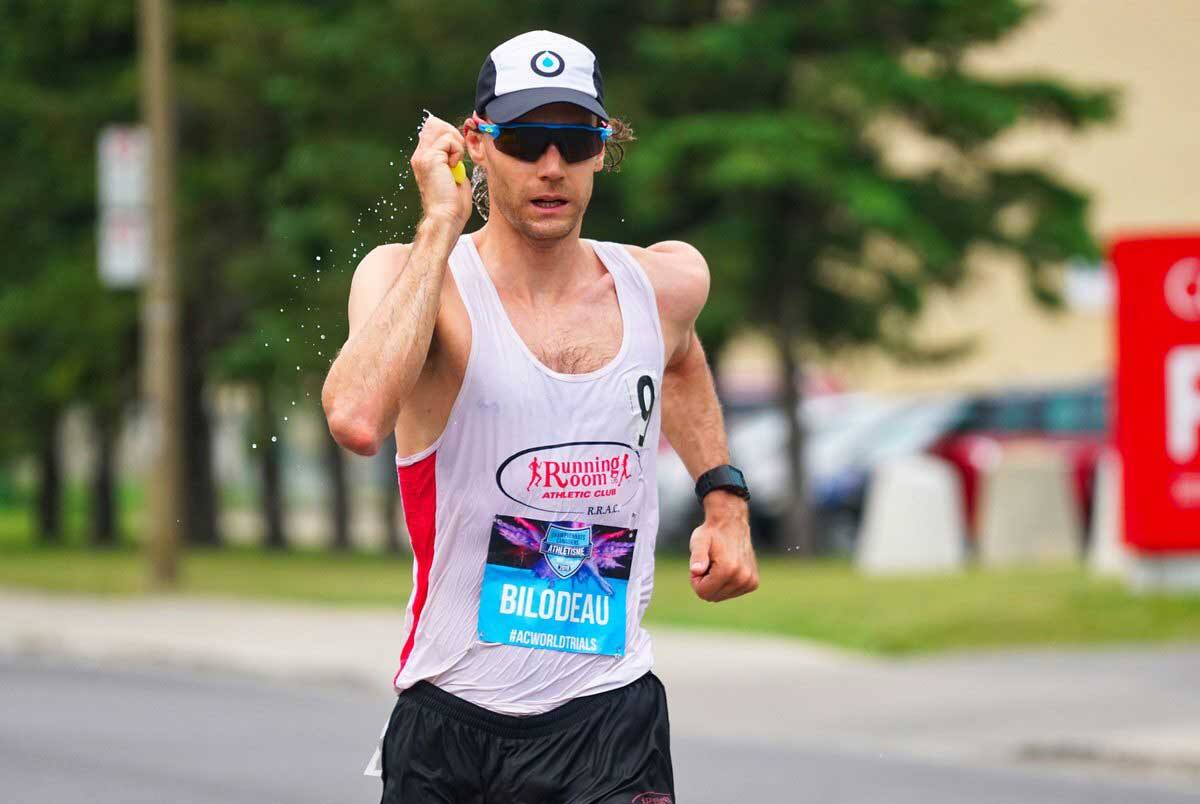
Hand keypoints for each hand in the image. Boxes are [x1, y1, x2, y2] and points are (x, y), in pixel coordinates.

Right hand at [410, 114, 471, 228]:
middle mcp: (419, 156)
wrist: (446, 217)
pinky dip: (458, 151)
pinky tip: (455, 167)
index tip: (458, 153)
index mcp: (423, 160)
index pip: (433, 130)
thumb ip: (452, 159)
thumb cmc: (453, 204)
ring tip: (457, 163)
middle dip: (453, 135)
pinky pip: (449, 140)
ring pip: (443, 129)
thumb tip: (457, 148)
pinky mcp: (430, 158)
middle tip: (459, 156)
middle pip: (435, 124)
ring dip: (457, 144)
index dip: (450, 136)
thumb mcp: (453, 175)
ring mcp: (423, 156)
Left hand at [689, 491, 757, 601]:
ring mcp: (750, 581)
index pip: (702, 592)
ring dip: (715, 583)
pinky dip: (726, 583)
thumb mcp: (699, 541)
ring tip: (719, 564)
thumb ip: (697, 556)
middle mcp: (742, 578)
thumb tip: (695, 570)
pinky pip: (731, 593)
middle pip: (712, 597)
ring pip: (721, 596)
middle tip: (709, 563)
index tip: (701, 564)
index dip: (696, 579)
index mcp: (728, 569)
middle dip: (706, 582)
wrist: (732, 523)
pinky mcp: (753, 583)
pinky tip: (728, 567)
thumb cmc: (712, 533)